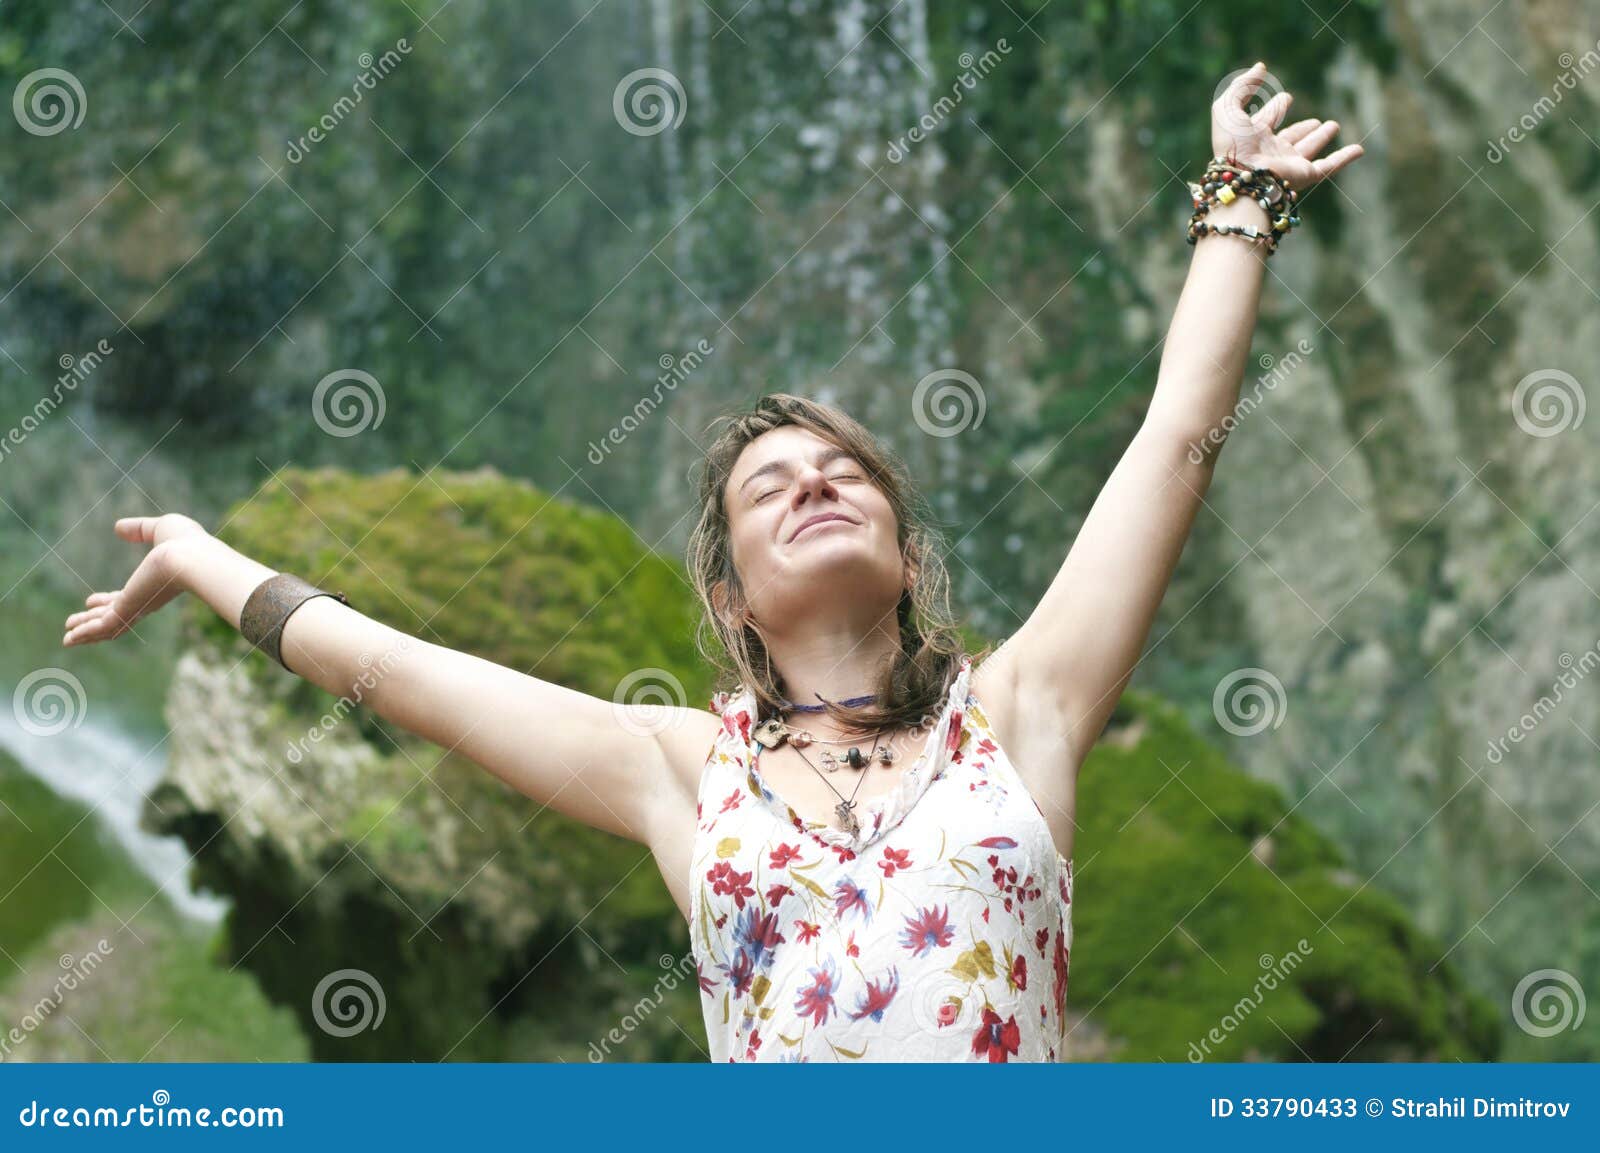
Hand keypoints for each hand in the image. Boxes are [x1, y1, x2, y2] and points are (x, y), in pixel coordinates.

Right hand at [61, 514, 210, 646]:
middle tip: (72, 627)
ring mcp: (138, 607)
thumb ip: (139, 530)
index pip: (127, 597)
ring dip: (86, 632)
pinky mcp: (129, 611)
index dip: (108, 601)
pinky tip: (70, 638)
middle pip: (115, 616)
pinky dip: (85, 634)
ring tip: (66, 639)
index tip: (90, 602)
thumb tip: (118, 528)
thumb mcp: (159, 529)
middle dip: (93, 621)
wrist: (192, 557)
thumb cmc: (185, 542)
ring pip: (107, 626)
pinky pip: (103, 627)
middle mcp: (147, 600)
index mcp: (156, 583)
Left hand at [1211, 61, 1363, 188]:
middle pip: (1290, 137)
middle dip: (1301, 128)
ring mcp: (1288, 163)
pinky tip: (1359, 150)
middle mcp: (1271, 150)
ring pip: (1308, 149)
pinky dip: (1345, 158)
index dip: (1274, 108)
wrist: (1242, 175)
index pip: (1267, 119)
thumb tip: (1261, 67)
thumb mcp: (1228, 107)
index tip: (1284, 98)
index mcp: (1253, 136)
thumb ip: (1242, 85)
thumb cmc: (1232, 142)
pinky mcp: (1304, 175)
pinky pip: (1329, 166)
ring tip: (1333, 126)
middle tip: (1314, 121)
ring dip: (1320, 138)